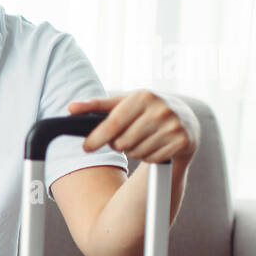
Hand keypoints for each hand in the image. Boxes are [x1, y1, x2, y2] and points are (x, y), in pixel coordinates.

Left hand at [68, 90, 199, 163]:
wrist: (185, 119)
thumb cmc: (146, 110)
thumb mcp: (123, 103)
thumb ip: (96, 105)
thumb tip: (70, 108)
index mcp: (143, 96)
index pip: (113, 123)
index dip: (96, 138)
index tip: (86, 147)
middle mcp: (160, 109)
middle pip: (122, 142)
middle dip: (117, 144)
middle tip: (124, 137)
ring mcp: (173, 125)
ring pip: (136, 152)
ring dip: (133, 151)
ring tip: (141, 139)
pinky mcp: (182, 141)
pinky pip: (152, 159)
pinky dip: (148, 156)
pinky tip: (154, 145)